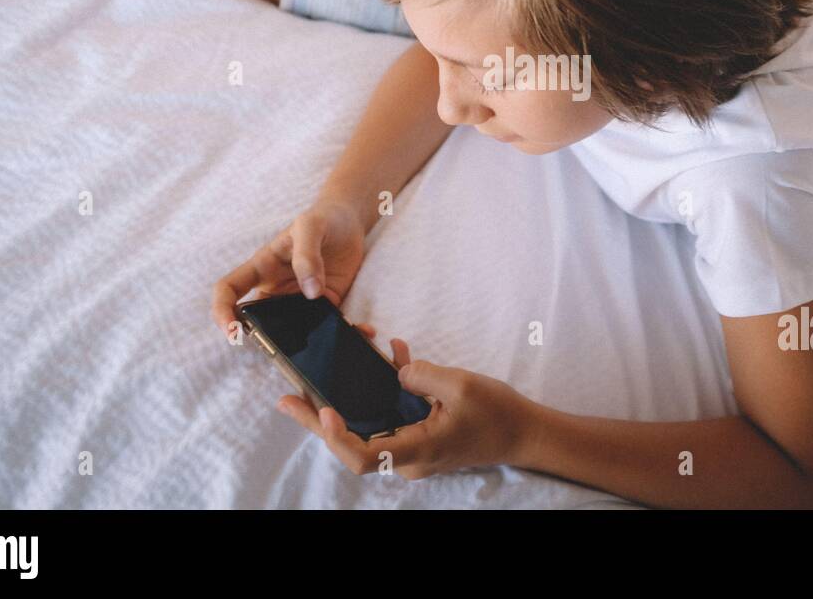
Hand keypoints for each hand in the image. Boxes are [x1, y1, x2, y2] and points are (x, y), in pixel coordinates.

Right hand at [211, 196, 365, 336]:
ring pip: (293, 330)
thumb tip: (311, 293)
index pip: (229, 290)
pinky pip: (328, 325)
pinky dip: (345, 331)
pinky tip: (362, 330)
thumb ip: (307, 255)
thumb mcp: (310, 226)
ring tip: (330, 345)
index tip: (230, 330)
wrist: (349, 221)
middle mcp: (276, 289)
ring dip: (307, 344)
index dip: (222, 311)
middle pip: (258, 321)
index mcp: (262, 268)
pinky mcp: (326, 304)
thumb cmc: (322, 218)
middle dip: (267, 340)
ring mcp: (300, 300)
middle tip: (286, 351)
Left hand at [276, 332, 543, 479]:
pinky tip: (391, 356)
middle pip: (353, 442)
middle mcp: (408, 456)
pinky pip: (392, 414)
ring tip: (320, 375)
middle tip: (287, 398)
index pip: (362, 456)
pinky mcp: (420, 433)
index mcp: (416, 451)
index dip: (335, 436)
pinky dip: (385, 389)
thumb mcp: (459, 386)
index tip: (323, 409)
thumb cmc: (497, 413)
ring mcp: (413, 446)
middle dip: (320, 418)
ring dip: (350, 398)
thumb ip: (421, 376)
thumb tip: (395, 372)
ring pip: (369, 425)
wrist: (526, 432)